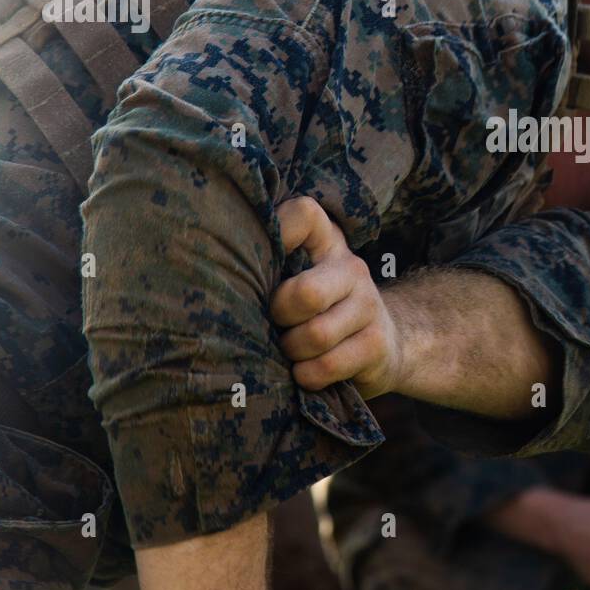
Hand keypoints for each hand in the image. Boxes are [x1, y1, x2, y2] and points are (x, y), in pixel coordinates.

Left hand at [271, 196, 402, 397]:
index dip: (278, 233)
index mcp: (326, 242)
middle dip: (280, 317)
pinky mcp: (376, 342)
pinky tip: (306, 371)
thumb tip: (210, 272)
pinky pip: (328, 365)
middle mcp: (351, 267)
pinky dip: (307, 375)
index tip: (260, 262)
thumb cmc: (318, 309)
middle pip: (306, 293)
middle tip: (276, 324)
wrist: (380, 345)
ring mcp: (368, 304)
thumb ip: (270, 266)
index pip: (304, 214)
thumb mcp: (298, 278)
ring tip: (290, 351)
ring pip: (316, 335)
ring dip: (292, 351)